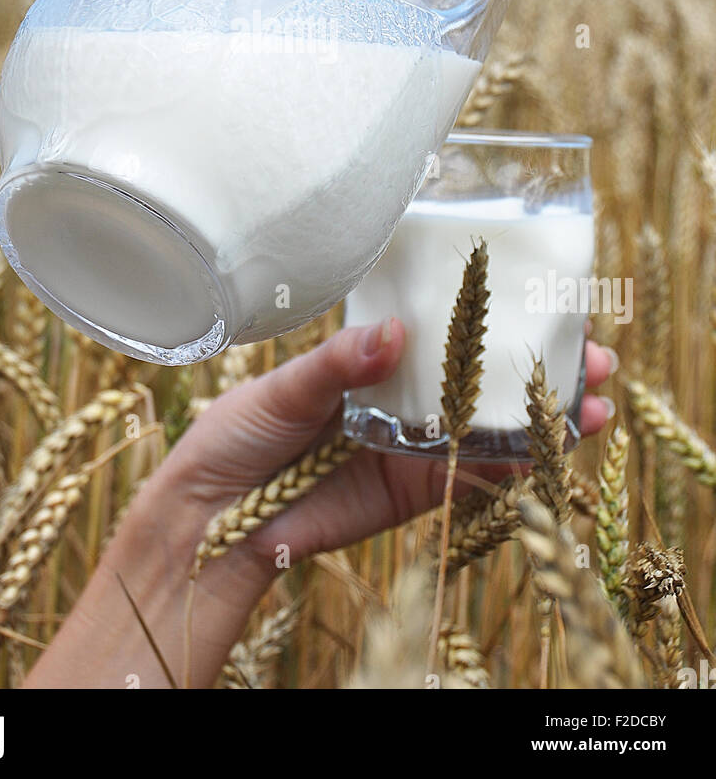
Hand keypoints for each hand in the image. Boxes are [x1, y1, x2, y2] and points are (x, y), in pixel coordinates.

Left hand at [165, 320, 615, 570]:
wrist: (214, 511)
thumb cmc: (240, 431)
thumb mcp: (285, 385)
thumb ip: (340, 363)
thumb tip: (395, 331)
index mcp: (377, 356)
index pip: (448, 327)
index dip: (501, 314)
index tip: (551, 298)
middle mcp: (404, 395)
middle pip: (486, 376)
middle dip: (543, 366)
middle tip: (593, 356)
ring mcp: (413, 444)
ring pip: (492, 427)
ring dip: (545, 418)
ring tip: (595, 407)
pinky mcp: (411, 493)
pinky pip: (470, 479)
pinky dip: (513, 469)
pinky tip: (552, 454)